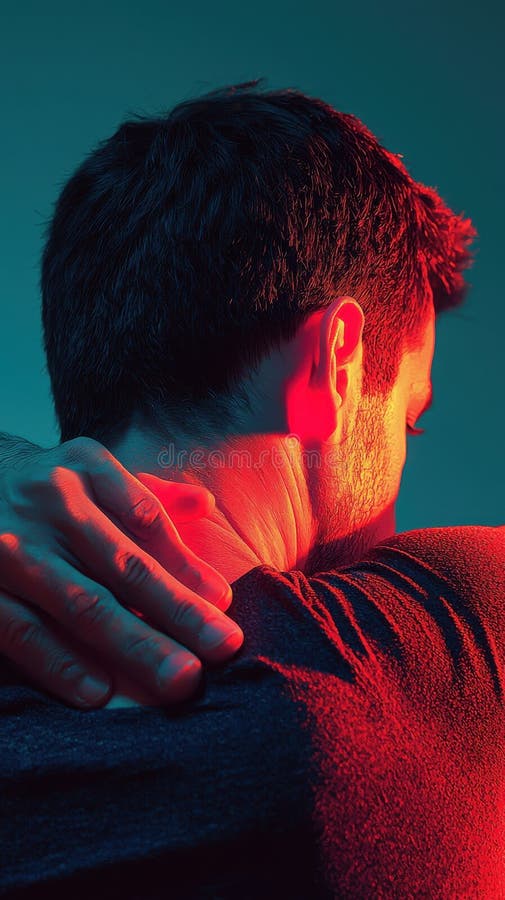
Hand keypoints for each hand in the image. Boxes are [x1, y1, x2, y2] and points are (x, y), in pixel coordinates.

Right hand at [0, 436, 242, 708]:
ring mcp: (11, 545)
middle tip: (225, 647)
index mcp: (84, 467)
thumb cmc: (44, 490)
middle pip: (124, 564)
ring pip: (83, 602)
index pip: (147, 517)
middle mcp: (49, 499)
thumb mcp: (89, 470)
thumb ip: (146, 491)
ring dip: (136, 644)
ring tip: (181, 676)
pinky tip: (101, 691)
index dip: (187, 564)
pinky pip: (24, 631)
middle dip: (179, 610)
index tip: (223, 603)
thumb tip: (205, 503)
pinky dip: (62, 663)